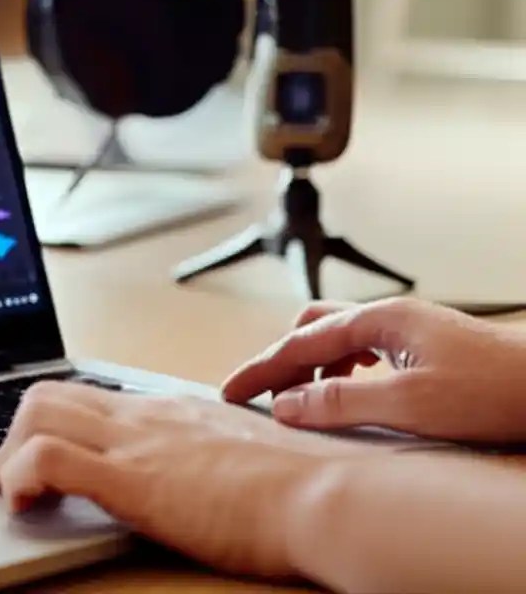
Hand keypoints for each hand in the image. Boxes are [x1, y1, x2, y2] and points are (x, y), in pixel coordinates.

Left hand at [0, 381, 377, 578]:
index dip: (51, 423)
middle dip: (12, 434)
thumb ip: (211, 458)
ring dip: (5, 454)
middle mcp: (147, 415)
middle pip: (50, 393)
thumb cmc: (306, 489)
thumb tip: (207, 478)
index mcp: (172, 411)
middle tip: (4, 478)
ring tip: (3, 495)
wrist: (331, 497)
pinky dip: (18, 477)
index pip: (90, 394)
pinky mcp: (133, 479)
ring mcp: (137, 442)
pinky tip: (24, 505)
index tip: (35, 455)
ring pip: (36, 413)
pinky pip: (46, 459)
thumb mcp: (246, 459)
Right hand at [223, 297, 525, 441]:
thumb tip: (286, 405)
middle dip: (281, 361)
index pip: (299, 344)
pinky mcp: (428, 349)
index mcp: (379, 320)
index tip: (228, 392)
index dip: (259, 370)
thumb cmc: (495, 391)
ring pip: (340, 339)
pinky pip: (366, 351)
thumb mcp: (408, 404)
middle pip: (313, 328)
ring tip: (302, 404)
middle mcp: (391, 317)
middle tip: (262, 396)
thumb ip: (341, 402)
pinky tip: (351, 394)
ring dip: (313, 368)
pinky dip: (342, 371)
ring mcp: (412, 330)